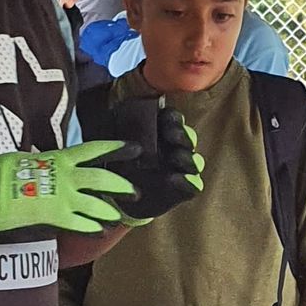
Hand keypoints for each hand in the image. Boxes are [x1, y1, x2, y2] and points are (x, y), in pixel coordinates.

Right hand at [0, 142, 136, 235]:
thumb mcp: (25, 160)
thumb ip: (43, 164)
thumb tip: (44, 166)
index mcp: (59, 158)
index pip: (94, 150)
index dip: (116, 149)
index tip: (133, 149)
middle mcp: (66, 176)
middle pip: (102, 179)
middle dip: (121, 186)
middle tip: (134, 192)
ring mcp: (62, 197)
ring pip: (96, 204)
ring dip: (109, 211)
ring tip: (118, 216)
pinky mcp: (55, 217)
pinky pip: (80, 224)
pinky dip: (92, 228)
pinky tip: (100, 232)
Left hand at [104, 104, 204, 221]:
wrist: (114, 198)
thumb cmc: (113, 166)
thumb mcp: (110, 144)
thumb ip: (113, 127)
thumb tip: (112, 108)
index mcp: (160, 134)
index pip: (174, 120)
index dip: (173, 117)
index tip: (164, 117)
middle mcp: (174, 150)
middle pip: (189, 138)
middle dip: (183, 135)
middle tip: (170, 134)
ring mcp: (180, 172)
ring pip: (195, 161)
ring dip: (188, 157)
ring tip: (175, 157)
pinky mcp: (181, 191)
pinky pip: (193, 187)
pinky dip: (188, 182)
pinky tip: (174, 179)